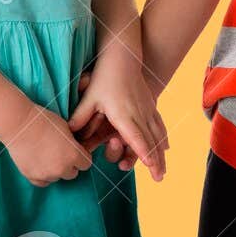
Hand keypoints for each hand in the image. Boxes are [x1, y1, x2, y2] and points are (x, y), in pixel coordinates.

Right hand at [5, 107, 92, 186]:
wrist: (18, 123)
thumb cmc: (42, 120)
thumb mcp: (66, 127)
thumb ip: (73, 142)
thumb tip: (76, 149)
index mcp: (74, 155)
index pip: (86, 163)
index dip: (81, 155)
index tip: (74, 149)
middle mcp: (62, 168)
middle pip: (73, 173)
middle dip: (69, 164)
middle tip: (59, 151)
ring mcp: (47, 174)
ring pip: (57, 177)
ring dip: (55, 169)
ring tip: (45, 154)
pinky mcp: (32, 176)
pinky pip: (43, 182)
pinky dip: (43, 175)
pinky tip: (39, 163)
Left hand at [69, 53, 166, 179]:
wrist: (122, 57)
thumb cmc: (104, 77)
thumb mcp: (90, 96)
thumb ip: (81, 115)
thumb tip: (69, 131)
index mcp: (123, 114)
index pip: (135, 137)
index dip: (143, 152)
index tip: (150, 165)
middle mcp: (138, 114)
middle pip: (150, 142)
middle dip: (155, 161)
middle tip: (159, 179)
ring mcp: (147, 110)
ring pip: (157, 136)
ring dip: (161, 154)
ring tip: (162, 171)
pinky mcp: (150, 105)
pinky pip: (159, 125)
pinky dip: (163, 138)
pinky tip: (166, 148)